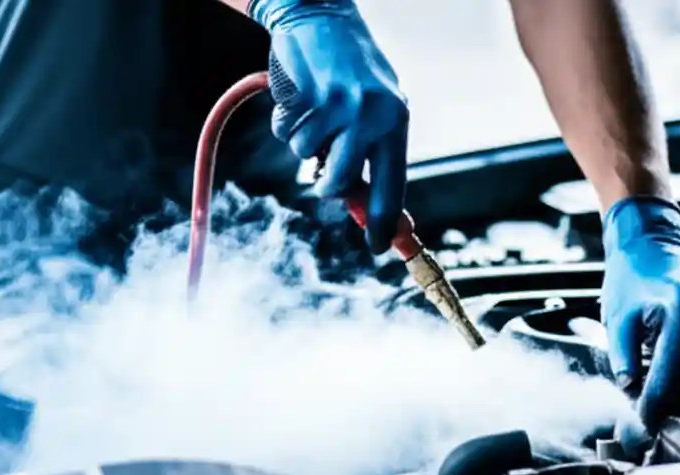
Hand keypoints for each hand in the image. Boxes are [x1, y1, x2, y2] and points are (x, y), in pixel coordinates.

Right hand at [251, 0, 408, 251]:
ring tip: (316, 110)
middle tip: (324, 164)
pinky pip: (284, 132)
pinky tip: (300, 96)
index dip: (382, 222)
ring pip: (304, 156)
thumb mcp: (375, 108)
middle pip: (338, 183)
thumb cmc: (352, 68)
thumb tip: (363, 206)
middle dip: (326, 182)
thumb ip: (372, 153)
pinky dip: (285, 120)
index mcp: (395, 122)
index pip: (392, 186)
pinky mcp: (304, 96)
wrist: (320, 15)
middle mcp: (369, 116)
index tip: (377, 246)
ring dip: (303, 140)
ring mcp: (335, 107)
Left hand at [601, 197, 679, 432]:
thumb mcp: (617, 317)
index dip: (657, 402)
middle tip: (653, 406)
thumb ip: (622, 357)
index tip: (644, 420)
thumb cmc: (633, 280)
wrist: (652, 249)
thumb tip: (630, 392)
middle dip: (677, 399)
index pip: (673, 370)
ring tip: (669, 387)